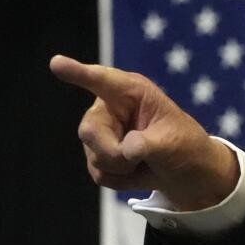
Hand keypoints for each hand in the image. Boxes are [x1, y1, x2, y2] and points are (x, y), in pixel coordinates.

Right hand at [51, 55, 238, 210]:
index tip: (57, 63)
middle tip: (140, 158)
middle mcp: (109, 108)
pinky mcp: (98, 156)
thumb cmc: (184, 146)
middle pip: (90, 131)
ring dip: (124, 169)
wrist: (188, 174)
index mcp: (132, 93)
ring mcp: (101, 133)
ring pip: (96, 158)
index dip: (78, 73)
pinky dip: (122, 181)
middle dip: (114, 153)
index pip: (102, 81)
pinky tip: (137, 171)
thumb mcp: (174, 143)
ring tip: (146, 162)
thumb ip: (149, 144)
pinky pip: (100, 174)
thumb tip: (127, 150)